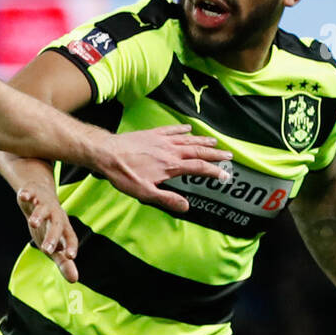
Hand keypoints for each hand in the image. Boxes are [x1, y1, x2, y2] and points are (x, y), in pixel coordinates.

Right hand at [17, 184, 78, 282]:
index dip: (70, 246)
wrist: (40, 196)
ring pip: (43, 209)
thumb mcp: (55, 244)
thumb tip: (74, 280)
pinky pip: (29, 193)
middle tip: (46, 251)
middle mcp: (56, 215)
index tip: (70, 257)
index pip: (70, 237)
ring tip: (32, 223)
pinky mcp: (31, 193)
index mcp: (63, 228)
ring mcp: (44, 203)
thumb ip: (64, 262)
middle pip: (56, 225)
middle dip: (52, 237)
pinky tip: (23, 197)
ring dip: (39, 215)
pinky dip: (27, 195)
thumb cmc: (49, 226)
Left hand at [94, 125, 231, 211]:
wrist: (107, 153)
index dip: (213, 172)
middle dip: (214, 153)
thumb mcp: (145, 192)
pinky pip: (171, 129)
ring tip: (214, 141)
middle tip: (228, 155)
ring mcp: (162, 140)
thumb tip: (186, 206)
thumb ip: (167, 199)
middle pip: (198, 150)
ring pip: (188, 139)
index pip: (198, 168)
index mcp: (171, 166)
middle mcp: (170, 150)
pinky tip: (188, 128)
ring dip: (202, 140)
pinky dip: (181, 129)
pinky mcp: (152, 133)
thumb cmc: (124, 174)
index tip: (225, 175)